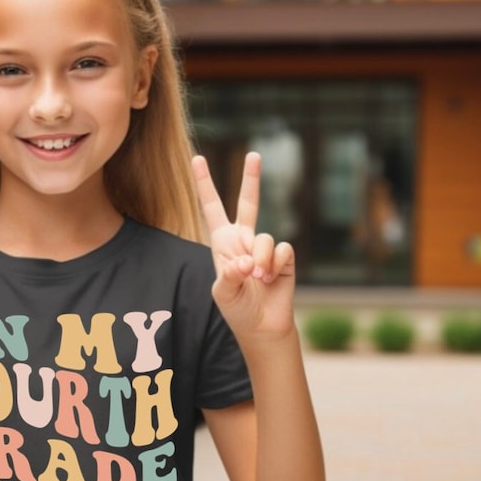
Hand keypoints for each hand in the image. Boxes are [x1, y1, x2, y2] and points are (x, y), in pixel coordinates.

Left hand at [192, 151, 296, 344]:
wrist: (262, 326)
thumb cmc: (237, 309)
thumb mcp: (223, 293)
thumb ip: (230, 275)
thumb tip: (248, 261)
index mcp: (223, 243)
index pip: (212, 209)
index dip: (205, 185)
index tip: (196, 160)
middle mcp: (244, 240)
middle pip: (248, 202)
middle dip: (251, 178)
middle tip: (254, 154)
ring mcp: (264, 247)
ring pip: (263, 238)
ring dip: (259, 260)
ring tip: (257, 280)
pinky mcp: (283, 256)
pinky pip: (280, 249)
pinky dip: (274, 266)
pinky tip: (271, 279)